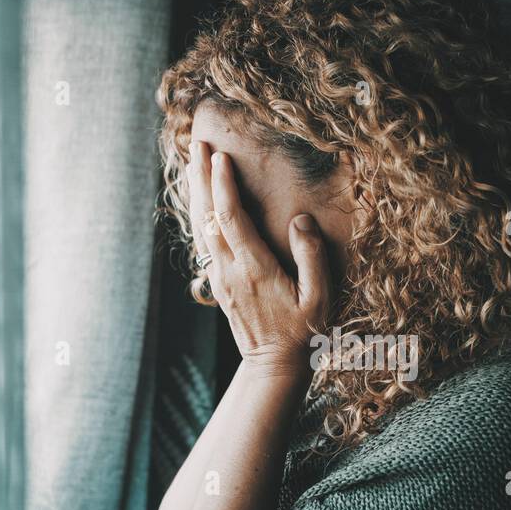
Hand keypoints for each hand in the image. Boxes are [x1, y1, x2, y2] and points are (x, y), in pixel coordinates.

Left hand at [188, 140, 330, 378]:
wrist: (274, 366)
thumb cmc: (302, 332)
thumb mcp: (319, 297)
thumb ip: (311, 257)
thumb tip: (299, 220)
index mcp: (255, 269)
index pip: (231, 218)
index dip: (223, 185)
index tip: (220, 156)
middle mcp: (230, 270)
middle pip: (207, 216)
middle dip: (201, 178)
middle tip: (197, 144)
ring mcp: (220, 278)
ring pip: (200, 227)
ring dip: (195, 192)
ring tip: (191, 161)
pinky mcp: (218, 283)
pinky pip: (202, 242)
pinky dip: (197, 215)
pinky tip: (198, 200)